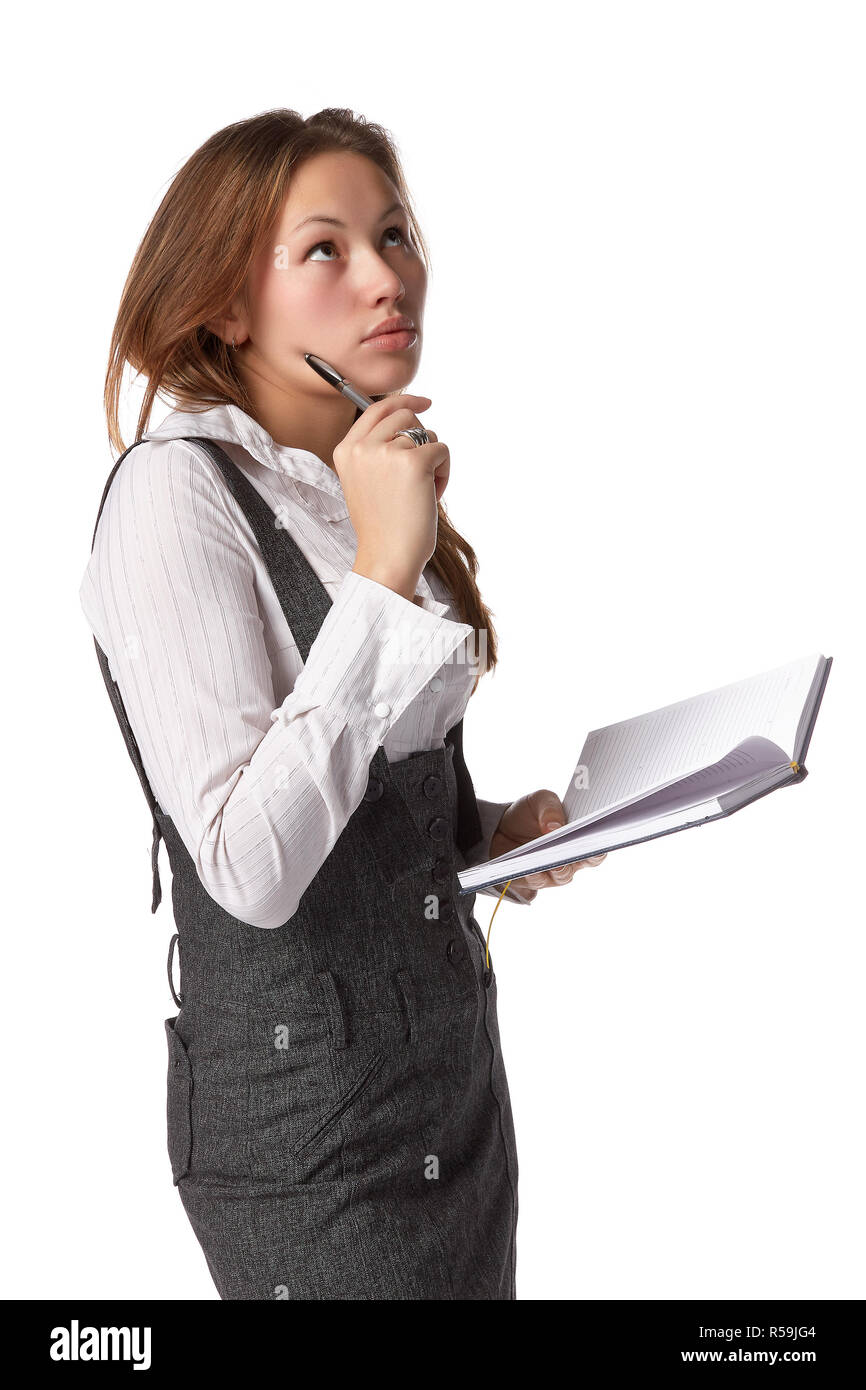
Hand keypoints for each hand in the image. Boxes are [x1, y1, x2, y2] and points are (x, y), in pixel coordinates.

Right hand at [336, 393, 449, 601]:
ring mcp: (386, 452)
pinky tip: (431, 496)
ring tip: (422, 493)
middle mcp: (362, 447)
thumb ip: (377, 452)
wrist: (387, 558)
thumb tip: (410, 420)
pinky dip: (444, 472)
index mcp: (346, 450)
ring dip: (433, 461)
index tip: (425, 402)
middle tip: (423, 471)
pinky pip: (441, 449)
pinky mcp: (413, 462)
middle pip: (406, 414)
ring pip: (427, 434)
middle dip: (422, 438)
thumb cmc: (383, 528)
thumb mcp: (366, 483)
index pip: (376, 408)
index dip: (404, 400)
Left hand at [489, 790, 606, 903]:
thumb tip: (554, 826)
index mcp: (580, 836)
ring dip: (559, 866)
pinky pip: (539, 880)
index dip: (603, 838)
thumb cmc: (529, 813)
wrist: (499, 827)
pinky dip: (535, 873)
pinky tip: (529, 865)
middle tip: (580, 844)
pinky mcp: (534, 880)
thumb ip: (550, 808)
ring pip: (564, 874)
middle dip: (585, 853)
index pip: (600, 841)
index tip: (599, 831)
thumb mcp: (539, 800)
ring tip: (551, 856)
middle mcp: (572, 857)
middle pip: (587, 860)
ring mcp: (554, 871)